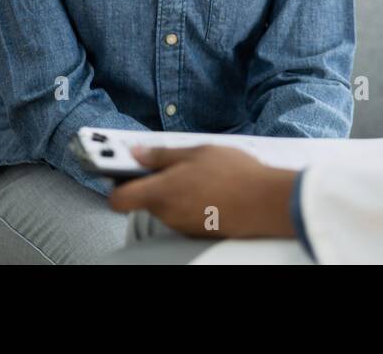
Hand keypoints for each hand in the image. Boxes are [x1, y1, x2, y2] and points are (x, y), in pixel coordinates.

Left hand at [106, 144, 298, 238]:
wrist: (267, 202)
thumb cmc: (236, 175)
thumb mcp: (197, 151)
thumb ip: (162, 154)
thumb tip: (138, 152)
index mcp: (161, 192)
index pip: (118, 198)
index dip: (115, 183)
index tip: (118, 167)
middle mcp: (167, 213)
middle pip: (144, 199)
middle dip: (152, 181)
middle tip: (170, 162)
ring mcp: (182, 225)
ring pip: (165, 205)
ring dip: (173, 190)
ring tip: (197, 172)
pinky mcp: (198, 230)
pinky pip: (183, 213)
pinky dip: (189, 200)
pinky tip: (209, 186)